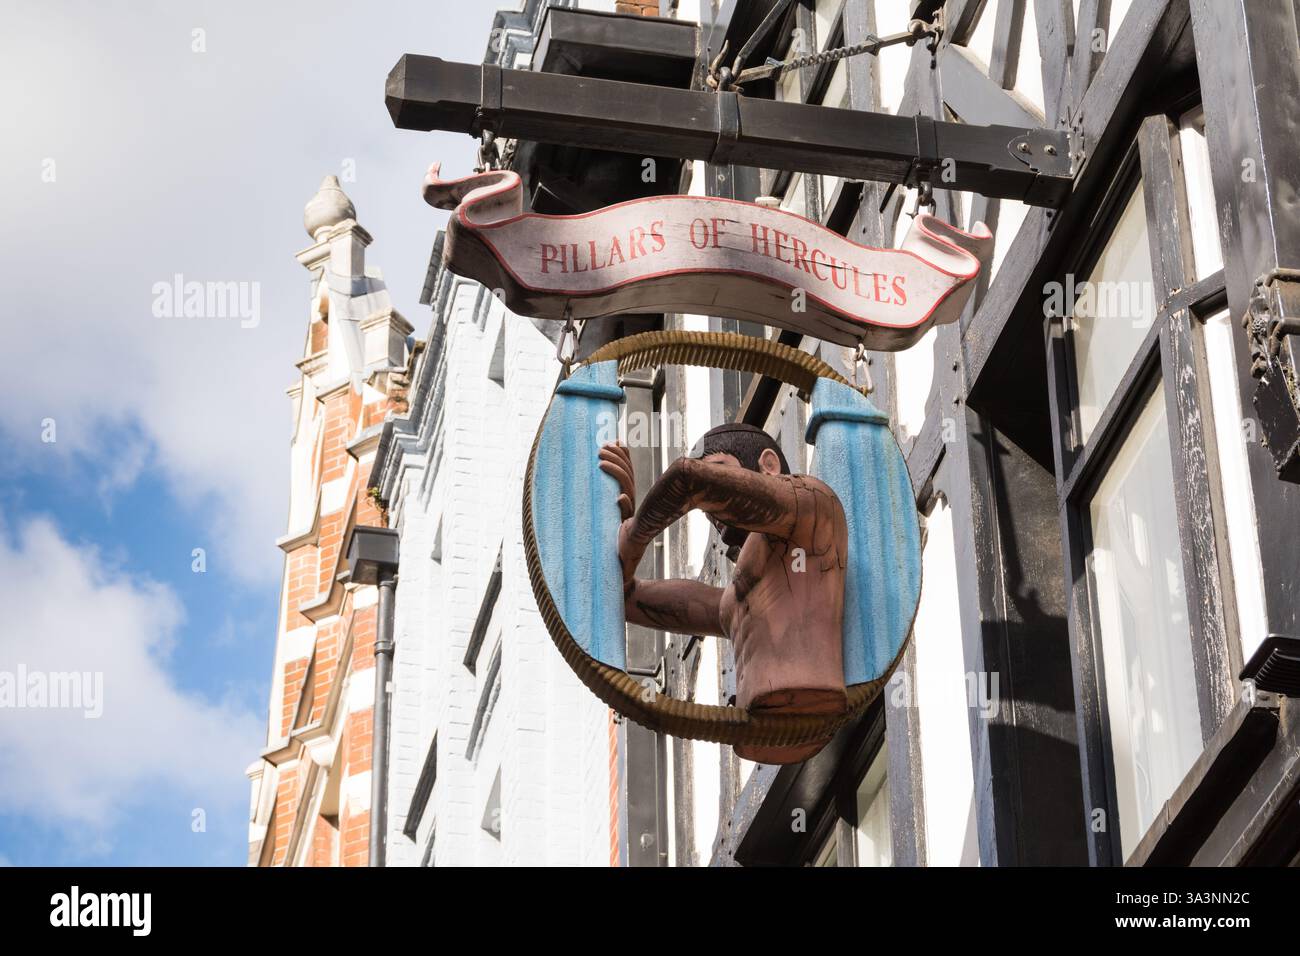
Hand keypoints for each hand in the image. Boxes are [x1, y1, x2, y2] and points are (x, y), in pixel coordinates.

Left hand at [598, 442, 642, 581]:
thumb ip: (599, 500)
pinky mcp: (626, 530)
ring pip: (627, 488)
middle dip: (617, 459)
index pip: (628, 471)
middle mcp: (630, 505)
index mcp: (627, 499)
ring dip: (616, 473)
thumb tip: (589, 481)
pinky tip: (619, 498)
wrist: (616, 567)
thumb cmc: (605, 543)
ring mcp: (629, 516)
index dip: (624, 455)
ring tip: (601, 462)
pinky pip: (627, 515)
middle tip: (601, 448)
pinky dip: (624, 504)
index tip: (615, 440)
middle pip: (628, 476)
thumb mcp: (600, 516)